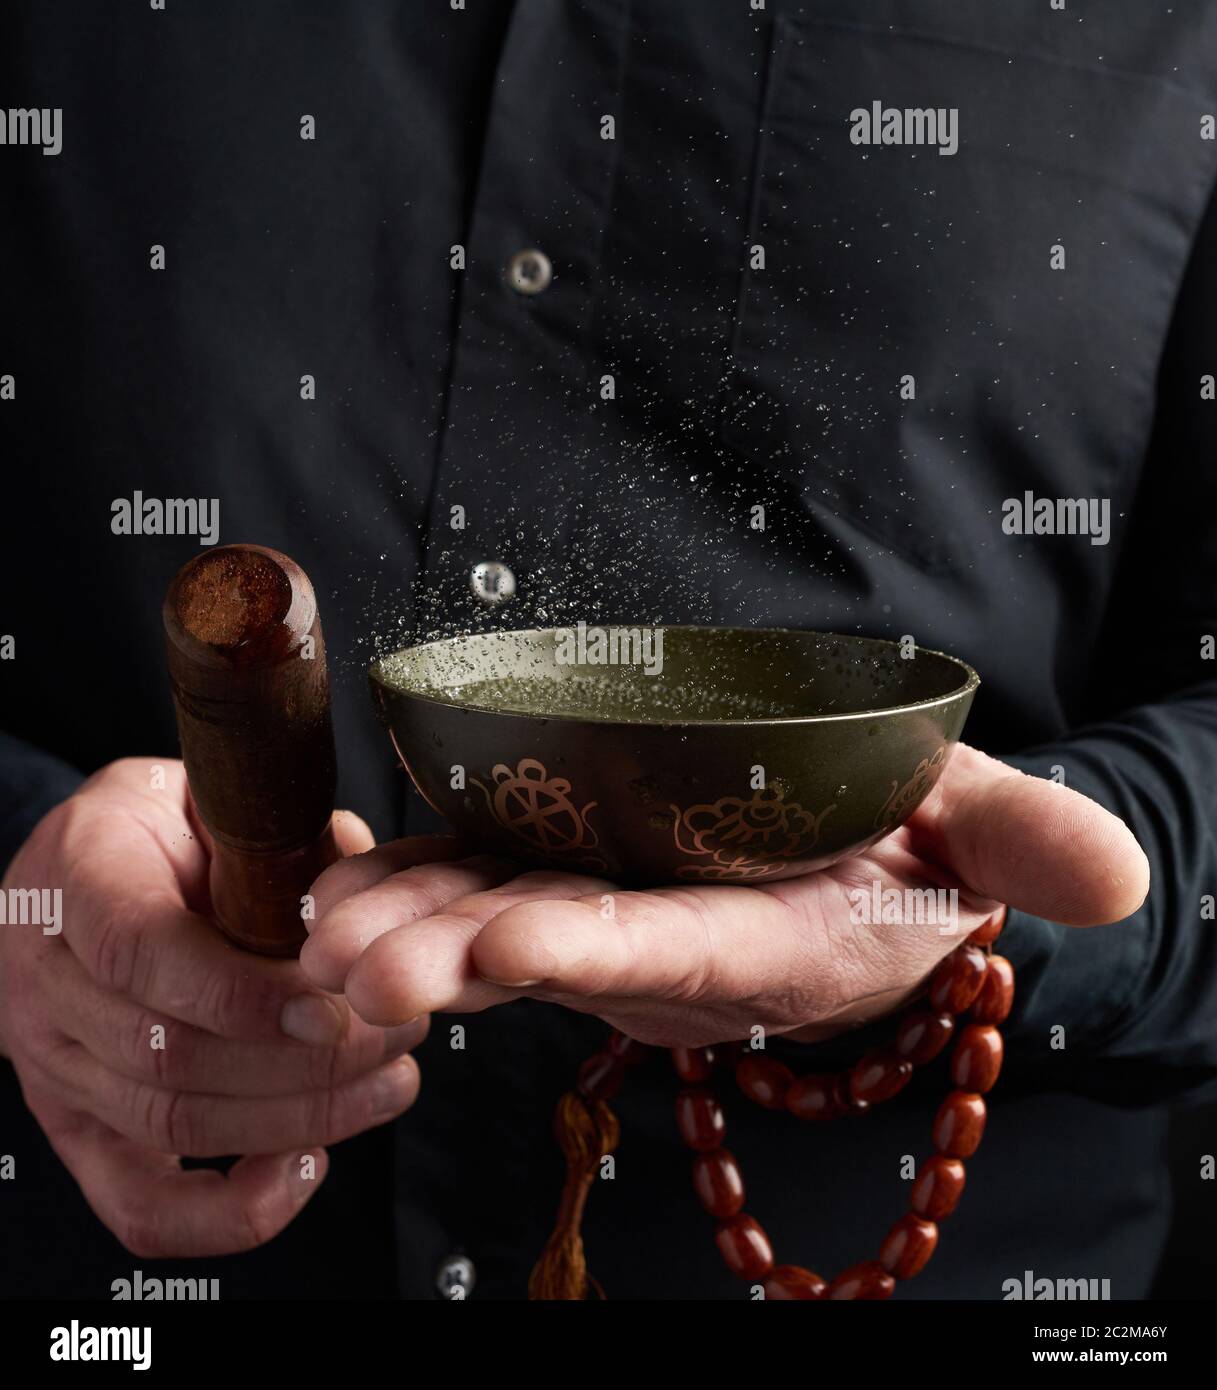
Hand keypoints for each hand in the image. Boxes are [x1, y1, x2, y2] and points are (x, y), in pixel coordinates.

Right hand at [0, 758, 435, 1257]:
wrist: (80, 875)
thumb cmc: (163, 831)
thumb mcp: (211, 797)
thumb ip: (282, 836)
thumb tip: (364, 890)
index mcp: (77, 877)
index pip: (140, 951)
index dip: (243, 993)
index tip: (334, 1003)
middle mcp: (46, 979)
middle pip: (165, 1054)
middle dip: (305, 1060)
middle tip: (397, 1033)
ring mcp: (53, 1064)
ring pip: (168, 1123)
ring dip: (300, 1116)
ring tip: (391, 1079)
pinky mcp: (79, 1128)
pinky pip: (139, 1205)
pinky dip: (229, 1211)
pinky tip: (307, 1164)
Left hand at [300, 745, 1148, 1047]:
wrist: (842, 863)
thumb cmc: (906, 846)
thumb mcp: (971, 830)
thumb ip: (1027, 845)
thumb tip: (1118, 877)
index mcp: (759, 932)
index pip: (672, 946)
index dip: (596, 947)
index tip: (514, 945)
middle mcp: (664, 936)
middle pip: (551, 947)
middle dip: (453, 957)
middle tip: (357, 965)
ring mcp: (600, 904)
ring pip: (489, 918)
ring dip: (402, 927)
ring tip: (319, 932)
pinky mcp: (558, 869)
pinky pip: (470, 875)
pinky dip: (402, 877)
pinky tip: (331, 872)